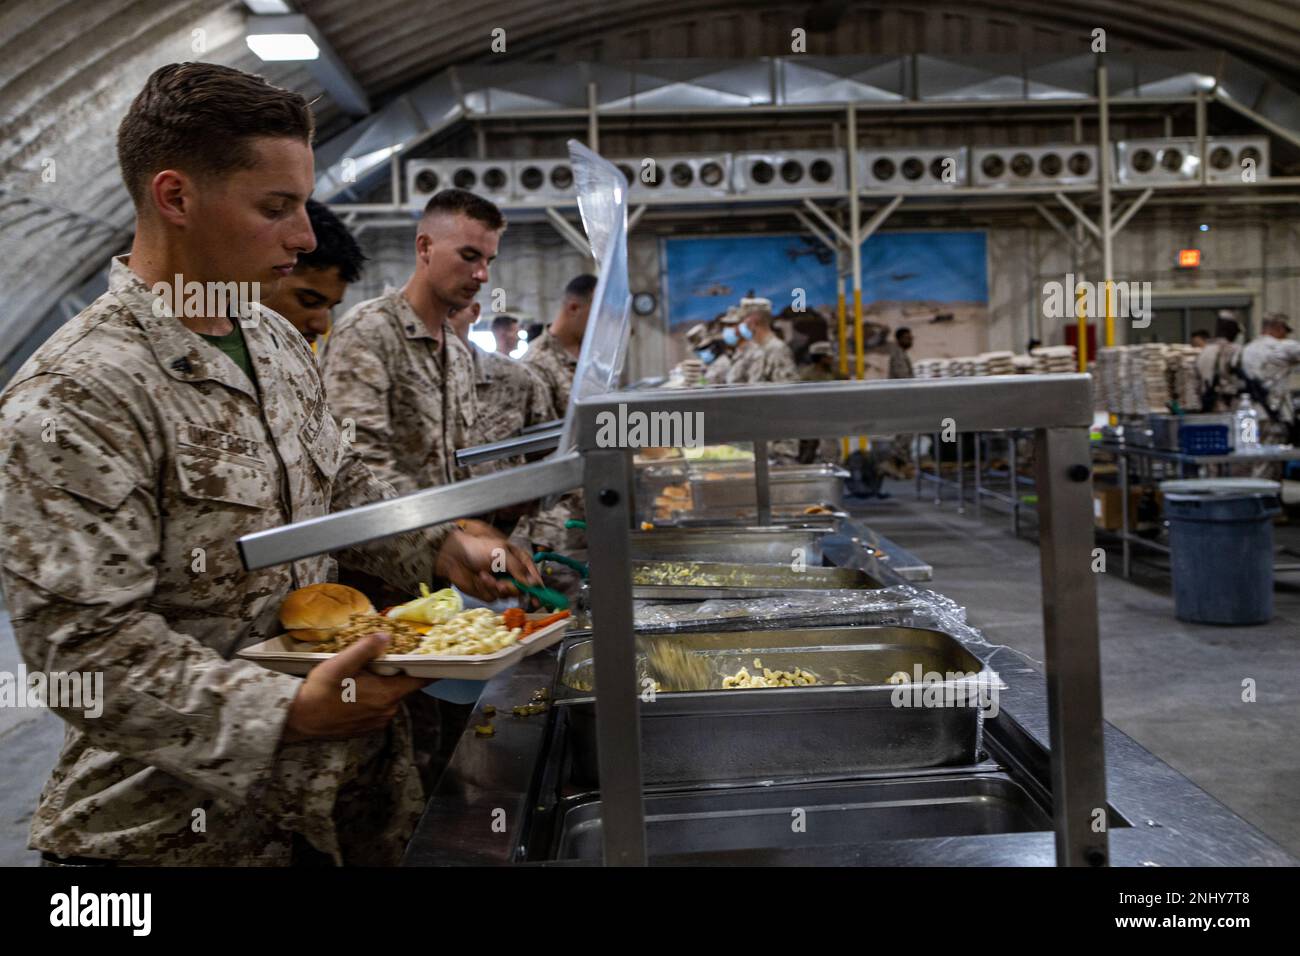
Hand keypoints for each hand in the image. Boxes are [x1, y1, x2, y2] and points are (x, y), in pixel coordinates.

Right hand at [282, 632, 430, 742]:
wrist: (297, 720)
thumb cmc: (319, 691)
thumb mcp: (340, 664)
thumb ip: (365, 649)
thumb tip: (386, 637)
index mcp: (386, 695)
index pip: (420, 681)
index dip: (428, 667)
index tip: (433, 655)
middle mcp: (387, 711)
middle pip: (403, 686)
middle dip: (397, 672)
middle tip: (383, 658)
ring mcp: (378, 722)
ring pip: (389, 697)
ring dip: (382, 685)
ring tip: (364, 675)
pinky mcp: (367, 728)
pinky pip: (378, 708)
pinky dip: (372, 698)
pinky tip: (355, 691)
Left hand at [434, 518, 540, 600]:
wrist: (454, 557)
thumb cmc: (478, 549)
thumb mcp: (502, 553)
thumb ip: (518, 569)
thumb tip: (533, 583)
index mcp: (517, 560)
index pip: (532, 574)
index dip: (537, 585)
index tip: (539, 596)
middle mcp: (511, 573)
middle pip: (523, 589)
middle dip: (513, 588)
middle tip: (502, 584)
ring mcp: (500, 583)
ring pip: (509, 594)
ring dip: (497, 587)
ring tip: (486, 577)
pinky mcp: (489, 592)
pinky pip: (495, 597)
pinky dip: (487, 588)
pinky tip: (480, 579)